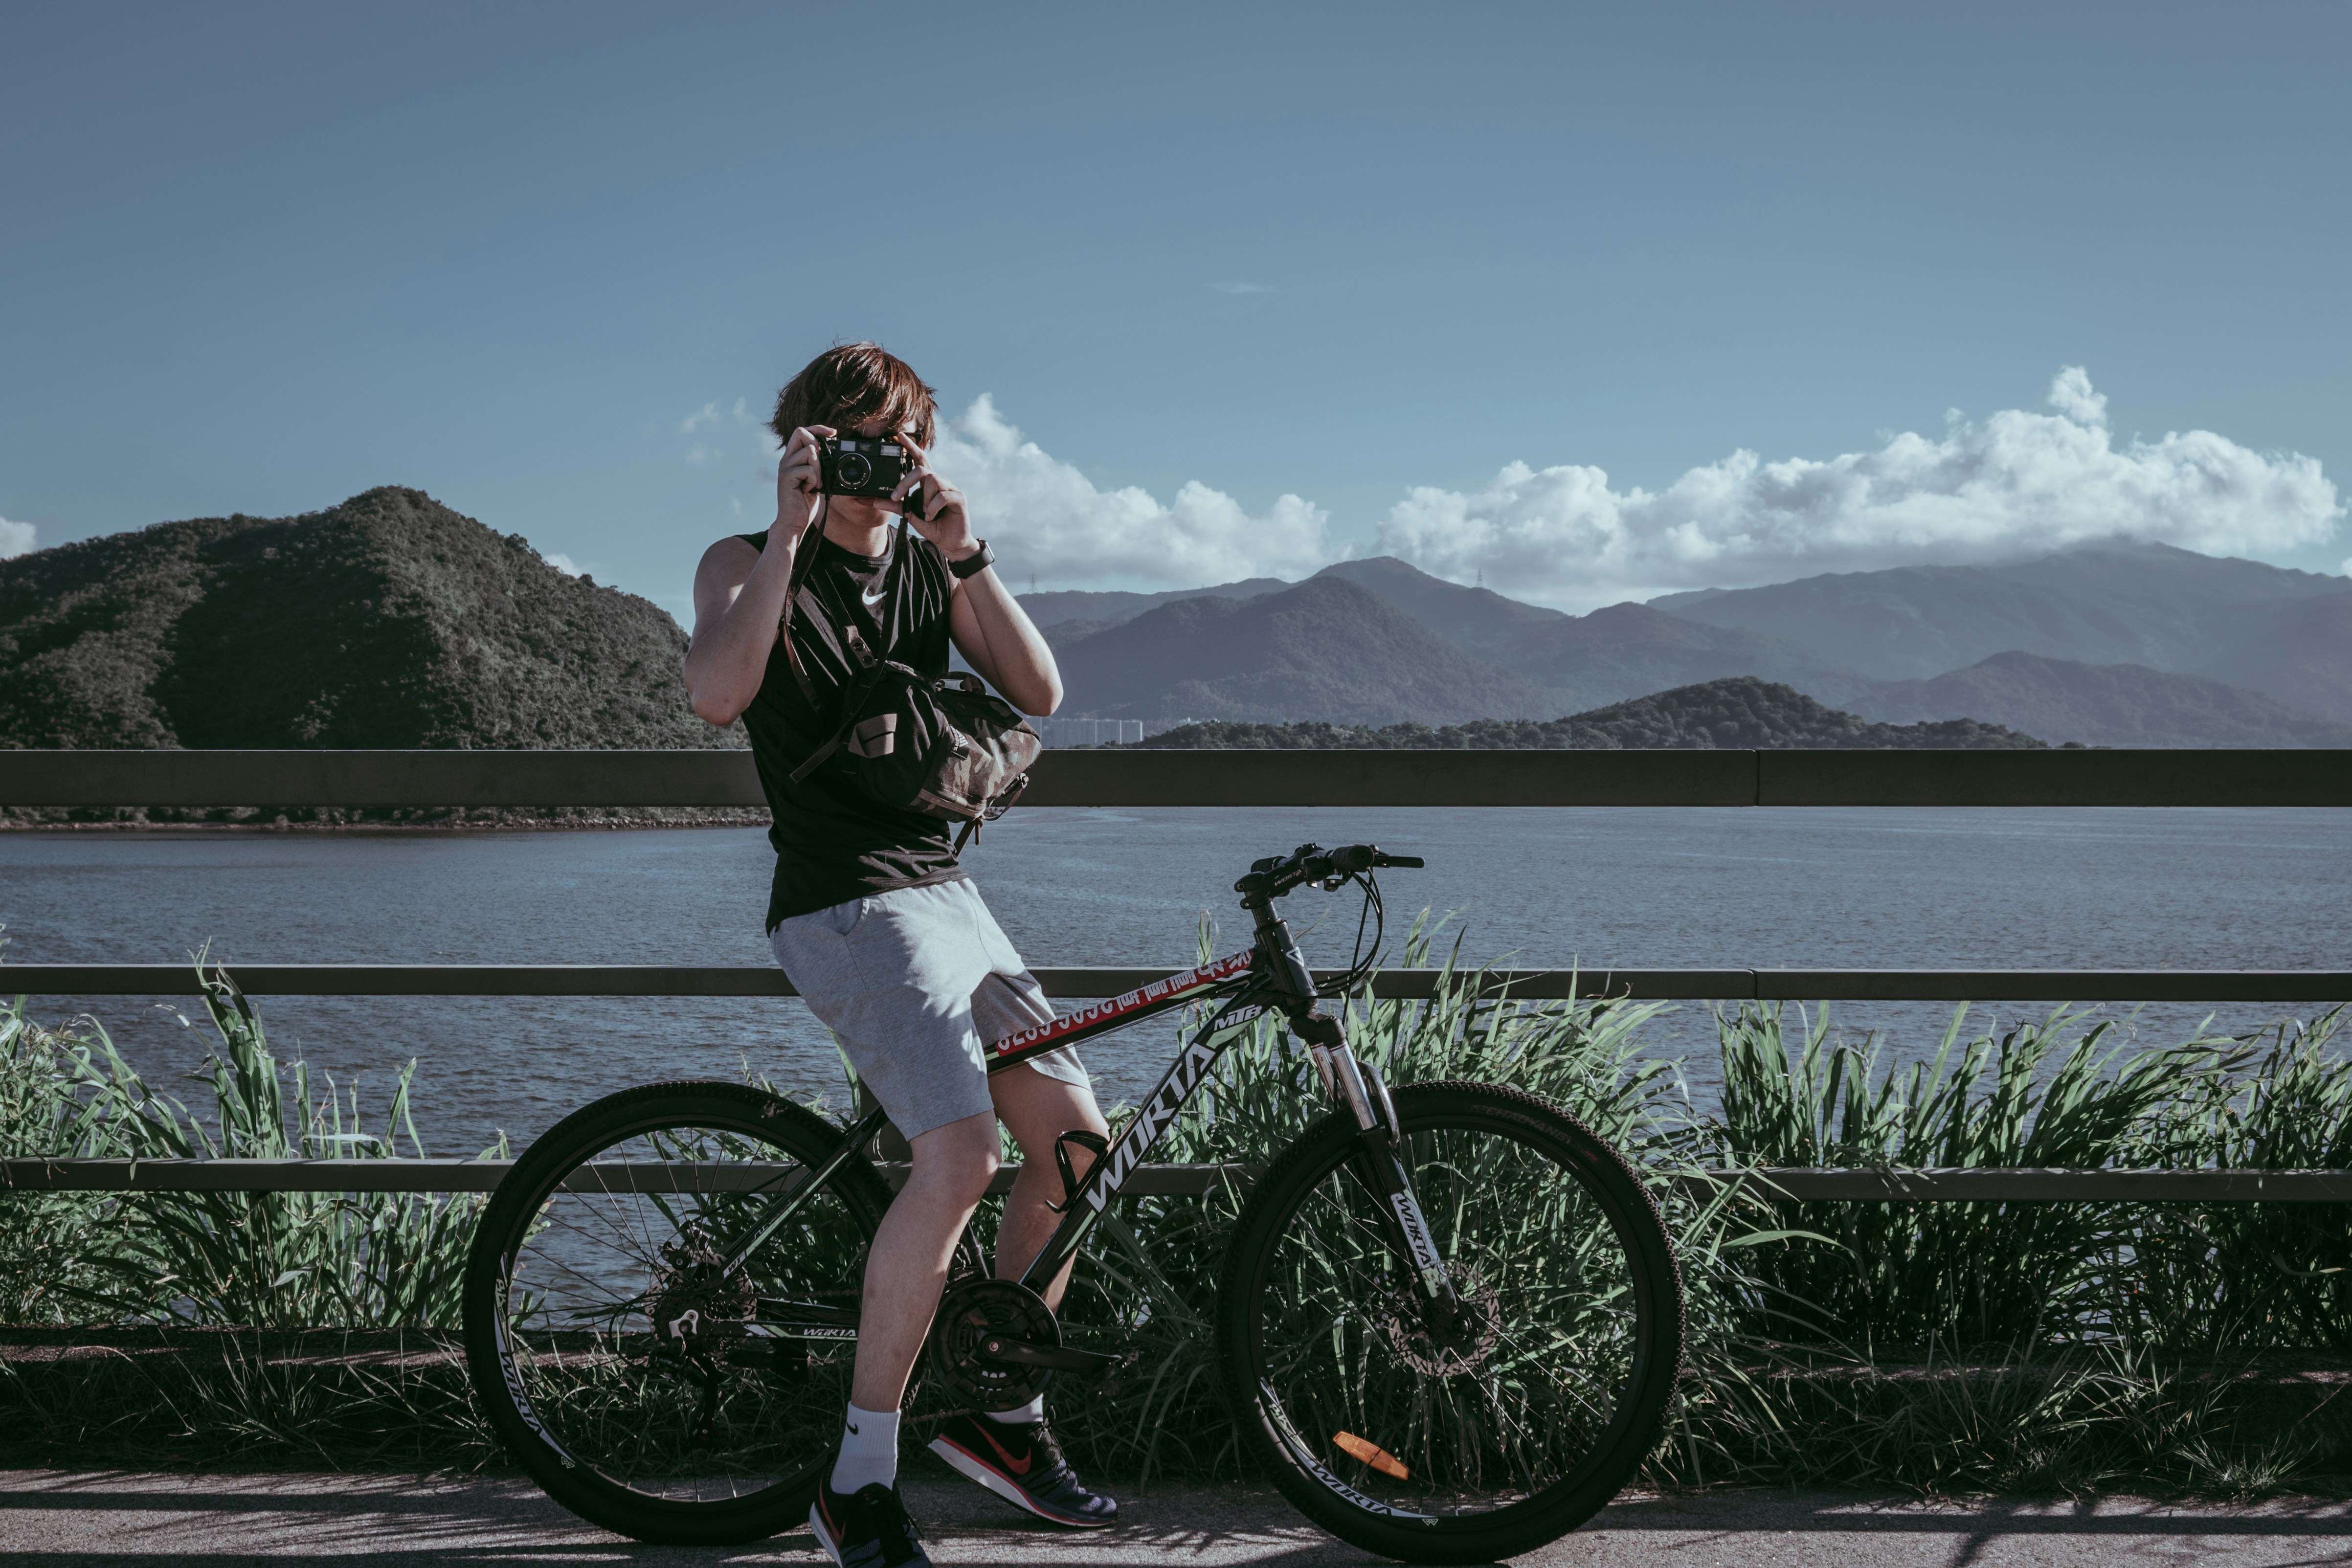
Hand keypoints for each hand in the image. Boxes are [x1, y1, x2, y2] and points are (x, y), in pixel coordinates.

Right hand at [773, 425, 835, 545]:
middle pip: (801, 432)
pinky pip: (808, 470)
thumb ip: (819, 463)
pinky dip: (814, 481)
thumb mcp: (816, 478)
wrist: (794, 521)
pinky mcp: (786, 477)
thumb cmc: (805, 501)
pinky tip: (808, 490)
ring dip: (819, 469)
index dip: (818, 428)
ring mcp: (785, 467)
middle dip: (817, 446)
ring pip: (810, 452)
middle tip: (820, 466)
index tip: (834, 433)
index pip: (803, 431)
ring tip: (815, 483)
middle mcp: (787, 459)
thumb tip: (830, 450)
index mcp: (793, 457)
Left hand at [890, 435, 978, 557]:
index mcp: (928, 482)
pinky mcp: (959, 498)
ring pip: (932, 479)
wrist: (950, 542)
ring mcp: (950, 488)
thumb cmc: (932, 525)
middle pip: (922, 468)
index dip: (910, 446)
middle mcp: (940, 481)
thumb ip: (894, 505)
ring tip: (925, 513)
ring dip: (923, 499)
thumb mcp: (909, 514)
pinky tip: (932, 517)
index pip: (919, 459)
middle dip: (905, 482)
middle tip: (895, 496)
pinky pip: (943, 496)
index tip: (899, 436)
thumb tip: (872, 499)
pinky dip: (933, 508)